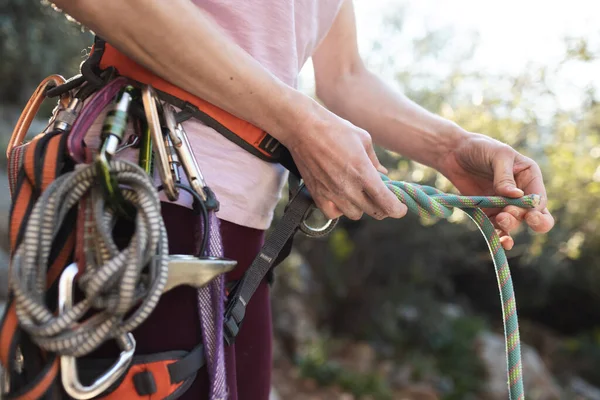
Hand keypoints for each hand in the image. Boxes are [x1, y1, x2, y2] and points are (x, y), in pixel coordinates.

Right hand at [284, 107, 406, 220]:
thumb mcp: (363, 139)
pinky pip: (333, 214)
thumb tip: (383, 173)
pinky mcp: (317, 194)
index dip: (397, 210)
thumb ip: (375, 160)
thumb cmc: (335, 129)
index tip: (400, 208)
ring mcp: (332, 193)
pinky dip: (340, 210)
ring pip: (355, 214)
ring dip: (362, 207)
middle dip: (383, 207)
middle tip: (382, 198)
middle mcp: (348, 188)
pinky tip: (341, 199)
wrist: (303, 128)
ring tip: (360, 195)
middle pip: (374, 212)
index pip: (387, 204)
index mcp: (364, 173)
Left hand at [438, 132, 554, 249]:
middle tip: (507, 214)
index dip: (536, 211)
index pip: (539, 199)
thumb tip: (516, 195)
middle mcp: (520, 193)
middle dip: (522, 218)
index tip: (528, 214)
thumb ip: (504, 175)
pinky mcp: (488, 212)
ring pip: (513, 223)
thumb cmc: (480, 148)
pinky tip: (502, 243)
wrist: (454, 153)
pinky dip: (500, 237)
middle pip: (530, 216)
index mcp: (529, 177)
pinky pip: (497, 228)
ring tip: (500, 218)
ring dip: (509, 225)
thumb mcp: (497, 155)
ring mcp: (504, 204)